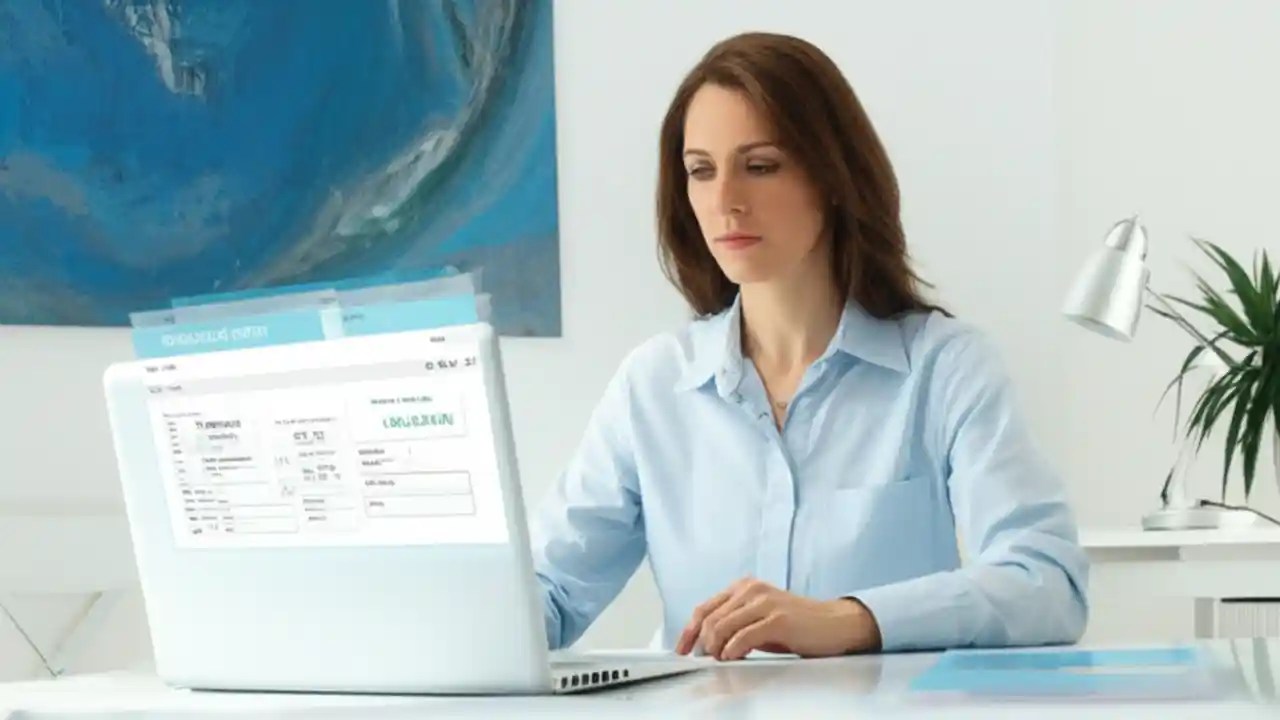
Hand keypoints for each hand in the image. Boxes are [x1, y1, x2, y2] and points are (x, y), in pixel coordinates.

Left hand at [674, 577, 881, 660]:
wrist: (833, 624)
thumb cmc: (796, 625)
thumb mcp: (759, 619)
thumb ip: (735, 624)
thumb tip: (707, 644)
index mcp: (743, 587)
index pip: (704, 608)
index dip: (688, 631)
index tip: (682, 649)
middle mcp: (751, 590)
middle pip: (709, 618)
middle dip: (700, 643)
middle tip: (702, 660)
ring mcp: (764, 602)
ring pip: (722, 626)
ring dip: (714, 648)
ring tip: (719, 660)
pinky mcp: (777, 618)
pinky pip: (743, 636)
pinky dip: (732, 650)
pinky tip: (732, 658)